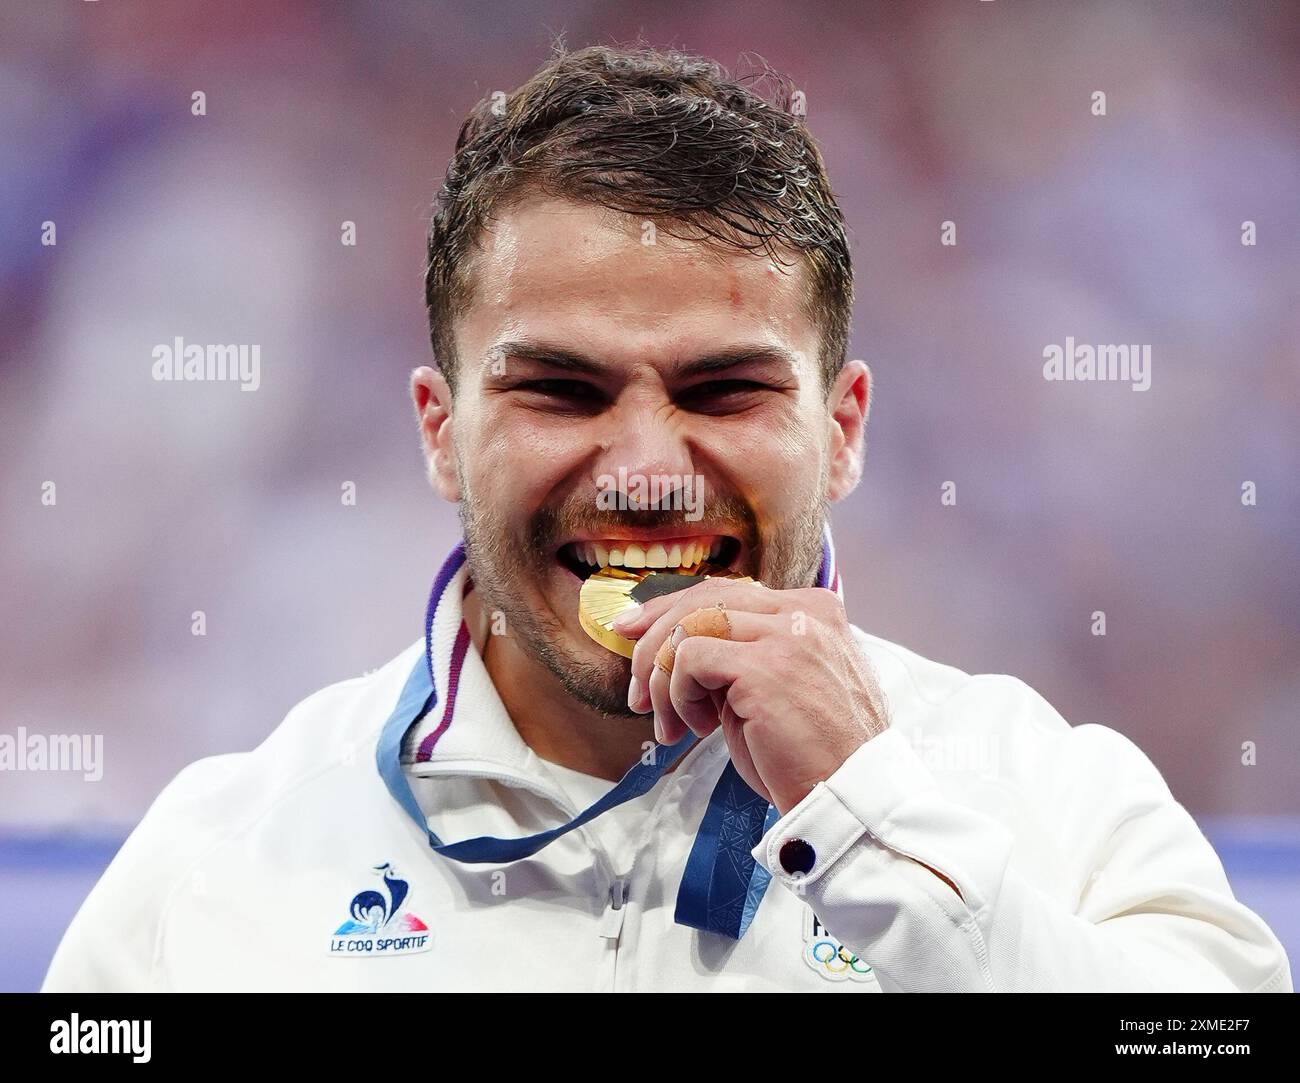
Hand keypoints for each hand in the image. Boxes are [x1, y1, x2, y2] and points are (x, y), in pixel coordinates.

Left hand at [613, 578, 889, 814]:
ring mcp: (786, 634)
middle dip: (654, 639)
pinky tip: (699, 728)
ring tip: (674, 725)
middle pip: (704, 598)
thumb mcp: (779, 687)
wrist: (848, 798)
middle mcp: (803, 611)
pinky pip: (689, 658)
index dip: (671, 608)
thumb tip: (673, 644)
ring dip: (664, 680)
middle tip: (636, 691)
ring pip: (689, 626)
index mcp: (813, 610)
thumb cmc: (811, 755)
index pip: (728, 591)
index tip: (633, 631)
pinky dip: (678, 693)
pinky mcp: (764, 666)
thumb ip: (743, 654)